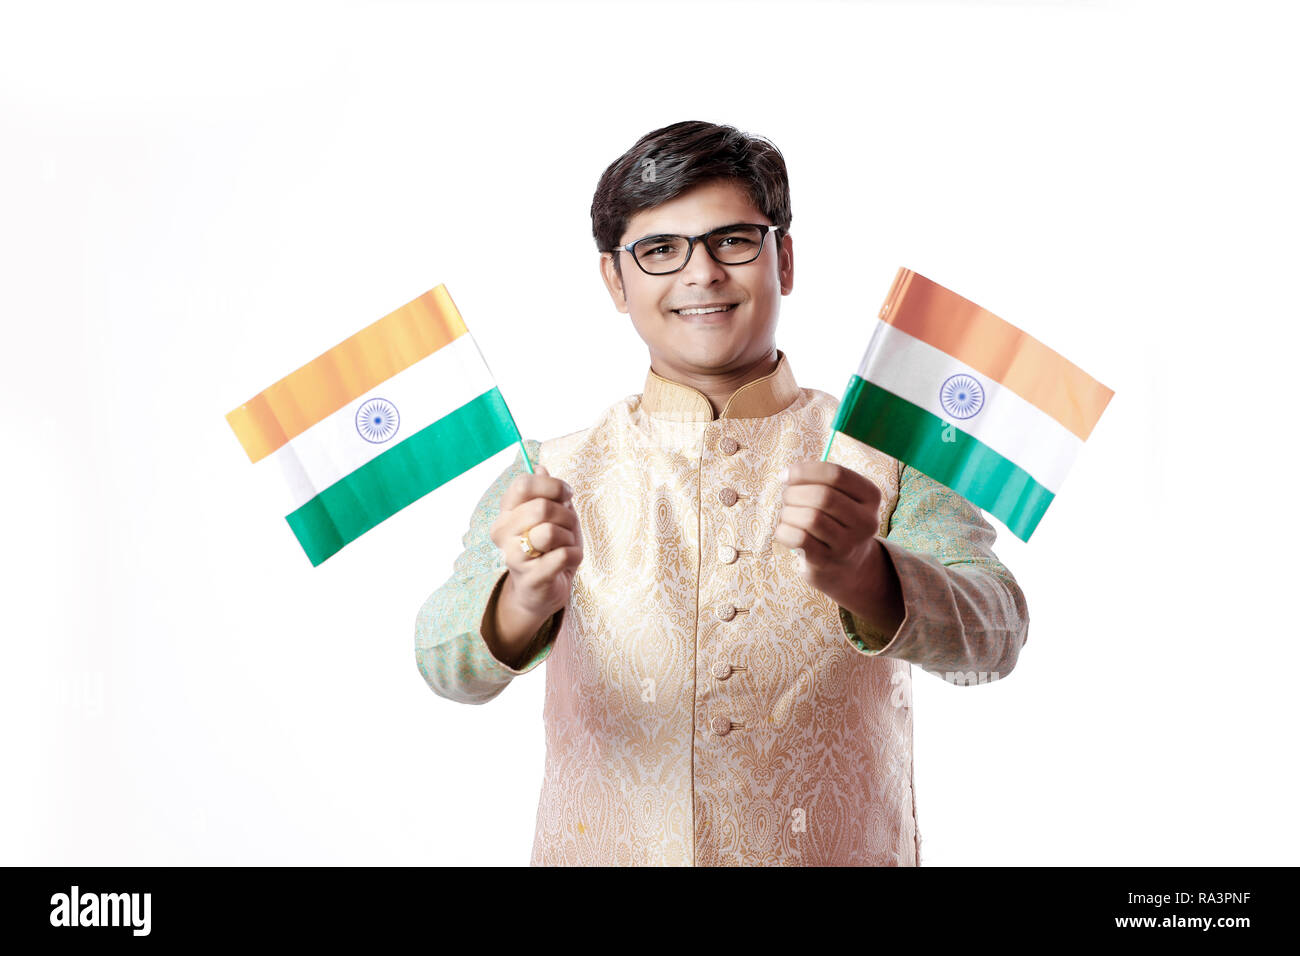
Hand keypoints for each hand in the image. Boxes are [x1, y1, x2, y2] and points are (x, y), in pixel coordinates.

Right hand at [489, 464, 583, 626]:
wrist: (542, 591)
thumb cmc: (549, 548)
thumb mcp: (553, 516)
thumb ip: (547, 493)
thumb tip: (540, 468)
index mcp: (506, 512)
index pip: (523, 484)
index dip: (553, 486)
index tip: (566, 495)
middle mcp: (502, 532)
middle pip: (541, 507)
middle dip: (566, 515)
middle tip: (569, 527)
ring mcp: (513, 556)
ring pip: (550, 532)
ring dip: (569, 537)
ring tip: (565, 546)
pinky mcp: (530, 578)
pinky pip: (563, 556)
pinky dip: (575, 556)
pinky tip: (568, 562)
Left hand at [774, 461, 901, 631]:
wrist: (846, 566)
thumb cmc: (835, 521)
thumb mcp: (839, 497)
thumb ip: (818, 481)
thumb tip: (788, 475)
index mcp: (871, 496)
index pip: (836, 475)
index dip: (805, 471)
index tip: (787, 474)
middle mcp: (866, 521)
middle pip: (823, 496)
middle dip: (795, 492)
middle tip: (786, 497)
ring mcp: (848, 544)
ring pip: (811, 518)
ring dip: (789, 512)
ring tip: (787, 514)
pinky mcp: (828, 561)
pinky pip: (800, 539)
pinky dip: (784, 530)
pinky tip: (784, 530)